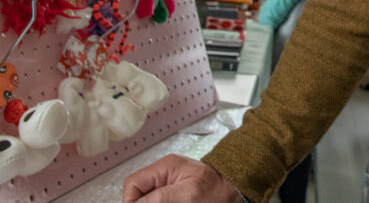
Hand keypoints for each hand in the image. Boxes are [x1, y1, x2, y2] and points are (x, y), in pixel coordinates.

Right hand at [121, 155, 243, 202]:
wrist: (237, 192)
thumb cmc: (219, 190)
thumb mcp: (187, 194)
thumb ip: (160, 197)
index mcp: (165, 167)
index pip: (133, 184)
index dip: (131, 200)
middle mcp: (164, 176)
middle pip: (138, 195)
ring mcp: (169, 187)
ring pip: (149, 200)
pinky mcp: (175, 196)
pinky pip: (159, 200)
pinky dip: (161, 202)